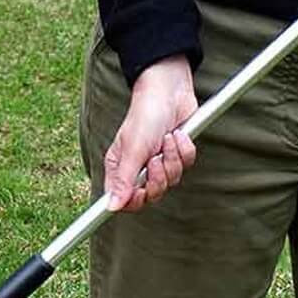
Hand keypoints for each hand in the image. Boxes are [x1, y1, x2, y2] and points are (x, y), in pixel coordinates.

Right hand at [104, 55, 197, 211]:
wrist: (169, 90)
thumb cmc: (145, 115)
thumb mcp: (132, 150)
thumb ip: (123, 181)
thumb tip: (111, 207)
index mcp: (120, 170)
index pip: (124, 201)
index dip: (133, 202)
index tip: (141, 192)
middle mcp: (137, 170)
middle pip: (151, 195)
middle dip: (158, 178)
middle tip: (156, 159)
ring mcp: (158, 163)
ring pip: (171, 181)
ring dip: (172, 159)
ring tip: (167, 139)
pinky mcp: (176, 154)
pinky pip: (186, 166)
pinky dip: (184, 150)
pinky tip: (177, 134)